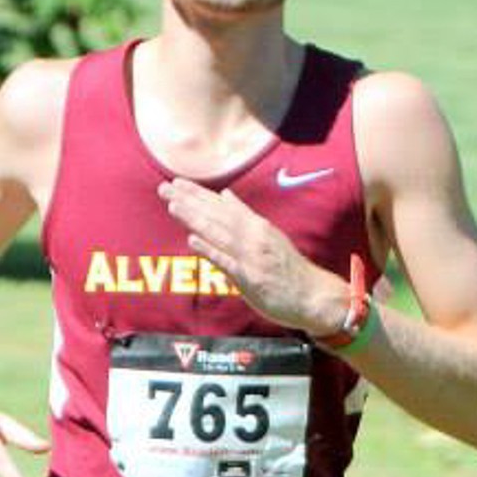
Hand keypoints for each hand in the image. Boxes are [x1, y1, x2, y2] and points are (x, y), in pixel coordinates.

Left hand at [158, 178, 343, 335]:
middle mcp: (252, 236)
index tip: (176, 181)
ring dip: (195, 219)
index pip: (221, 205)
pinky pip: (227, 263)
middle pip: (216, 215)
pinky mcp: (251, 278)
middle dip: (189, 201)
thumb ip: (244, 216)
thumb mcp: (267, 234)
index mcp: (255, 225)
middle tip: (164, 187)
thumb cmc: (287, 267)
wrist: (313, 295)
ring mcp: (251, 257)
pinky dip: (211, 251)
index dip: (198, 193)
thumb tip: (225, 195)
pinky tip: (193, 241)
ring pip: (219, 234)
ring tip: (173, 205)